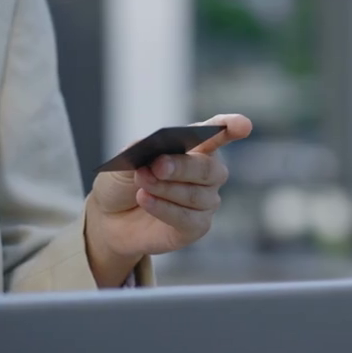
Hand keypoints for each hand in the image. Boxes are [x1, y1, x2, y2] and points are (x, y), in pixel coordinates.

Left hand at [84, 113, 250, 285]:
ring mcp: (204, 201)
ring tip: (141, 183)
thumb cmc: (124, 182)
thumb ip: (140, 150)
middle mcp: (206, 173)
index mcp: (194, 148)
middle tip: (157, 166)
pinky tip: (146, 200)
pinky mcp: (196, 227)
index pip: (217, 134)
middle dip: (182, 166)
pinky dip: (164, 208)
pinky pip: (187, 218)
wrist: (110, 217)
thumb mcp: (125, 160)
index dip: (230, 128)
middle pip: (208, 168)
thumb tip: (152, 147)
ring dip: (166, 188)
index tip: (241, 125)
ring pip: (195, 195)